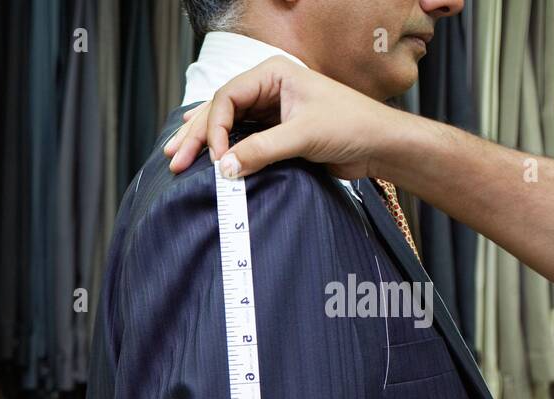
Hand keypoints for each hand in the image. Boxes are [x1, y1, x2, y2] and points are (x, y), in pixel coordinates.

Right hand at [162, 56, 398, 180]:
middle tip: (174, 158)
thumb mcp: (303, 136)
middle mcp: (268, 87)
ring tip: (175, 156)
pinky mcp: (274, 129)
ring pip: (225, 123)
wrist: (379, 144)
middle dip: (196, 135)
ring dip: (201, 141)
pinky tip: (200, 147)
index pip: (227, 98)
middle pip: (220, 109)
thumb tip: (222, 168)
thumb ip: (261, 150)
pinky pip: (238, 135)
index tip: (213, 157)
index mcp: (274, 74)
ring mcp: (269, 108)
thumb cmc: (351, 126)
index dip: (214, 128)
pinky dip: (218, 144)